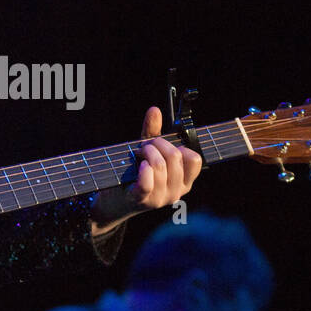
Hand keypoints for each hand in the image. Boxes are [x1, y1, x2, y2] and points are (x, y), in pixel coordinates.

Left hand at [91, 106, 202, 233]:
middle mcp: (177, 191)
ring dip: (146, 153)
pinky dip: (143, 169)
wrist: (115, 200)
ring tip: (137, 154)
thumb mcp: (149, 152)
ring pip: (160, 166)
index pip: (195, 159)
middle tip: (145, 146)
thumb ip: (153, 132)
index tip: (164, 145)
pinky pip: (147, 182)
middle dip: (157, 144)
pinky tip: (139, 164)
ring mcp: (161, 198)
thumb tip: (155, 110)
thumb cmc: (137, 174)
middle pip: (175, 157)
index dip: (179, 146)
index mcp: (184, 181)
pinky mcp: (143, 200)